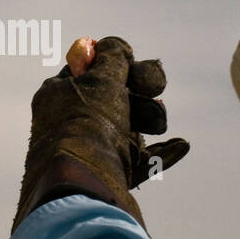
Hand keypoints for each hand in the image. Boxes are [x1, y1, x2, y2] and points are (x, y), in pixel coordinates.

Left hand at [13, 36, 188, 230]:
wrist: (82, 192)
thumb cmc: (87, 128)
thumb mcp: (100, 81)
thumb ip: (111, 58)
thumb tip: (114, 46)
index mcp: (59, 95)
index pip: (92, 70)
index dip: (119, 65)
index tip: (135, 67)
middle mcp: (71, 123)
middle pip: (116, 98)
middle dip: (141, 93)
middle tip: (154, 92)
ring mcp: (90, 152)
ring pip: (129, 128)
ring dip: (151, 120)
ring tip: (159, 123)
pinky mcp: (107, 179)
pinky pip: (138, 162)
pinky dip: (160, 153)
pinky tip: (181, 145)